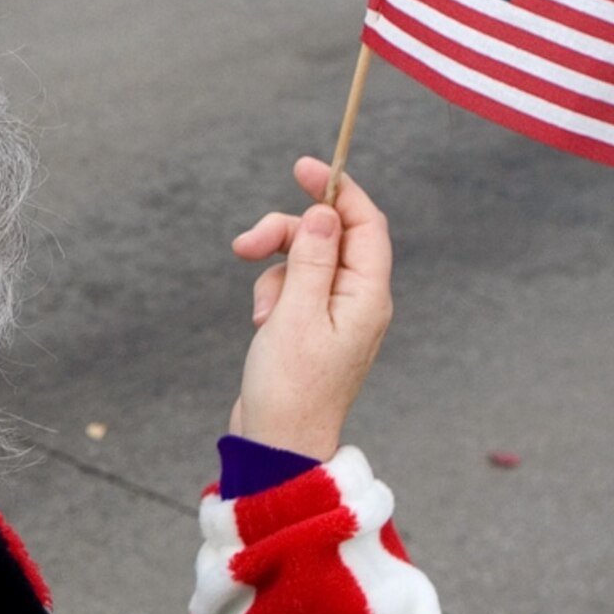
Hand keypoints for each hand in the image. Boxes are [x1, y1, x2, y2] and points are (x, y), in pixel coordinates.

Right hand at [228, 157, 392, 460]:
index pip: (365, 223)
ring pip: (304, 261)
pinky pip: (293, 288)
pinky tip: (262, 326)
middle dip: (286, 235)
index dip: (338, 189)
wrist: (278, 445)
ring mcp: (336, 315)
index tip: (303, 167)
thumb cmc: (290, 388)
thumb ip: (312, 258)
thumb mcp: (296, 315)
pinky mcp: (312, 327)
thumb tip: (326, 212)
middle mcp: (359, 301)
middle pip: (328, 237)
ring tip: (259, 314)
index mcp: (368, 296)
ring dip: (273, 272)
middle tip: (245, 243)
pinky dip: (272, 296)